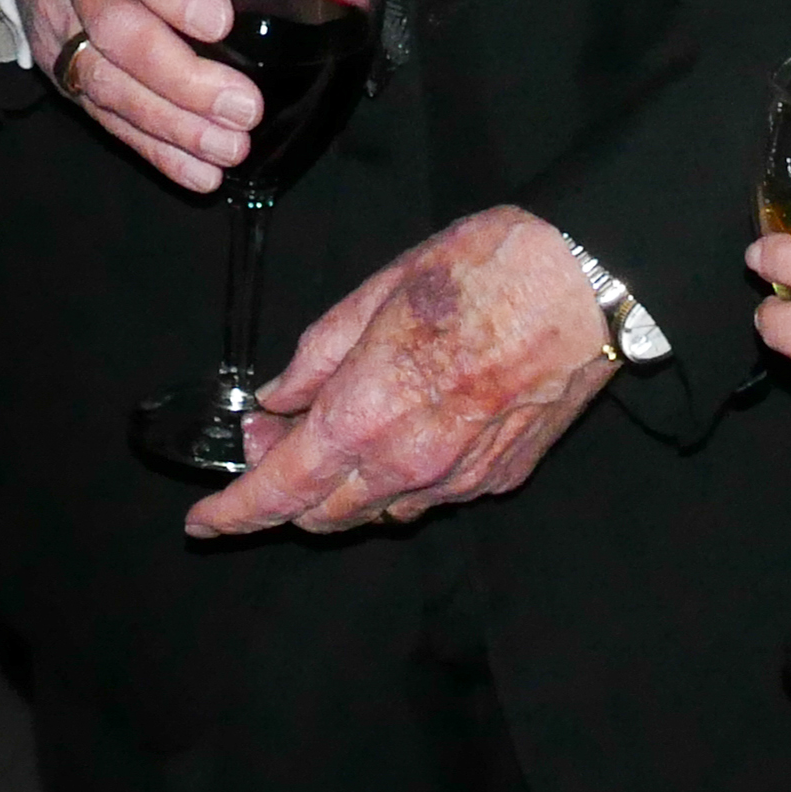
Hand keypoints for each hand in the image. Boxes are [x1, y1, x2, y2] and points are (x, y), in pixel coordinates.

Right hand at [0, 0, 260, 192]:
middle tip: (245, 107)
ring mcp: (57, 20)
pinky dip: (151, 146)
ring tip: (229, 148)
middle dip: (181, 76)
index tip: (220, 23)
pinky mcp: (57, 65)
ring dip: (170, 123)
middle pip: (116, 27)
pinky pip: (101, 112)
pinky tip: (196, 170)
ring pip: (104, 79)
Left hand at [184, 207, 615, 537]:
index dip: (235, 512)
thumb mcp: (378, 291)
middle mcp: (411, 464)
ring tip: (334, 428)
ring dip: (341, 489)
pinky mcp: (498, 478)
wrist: (587, 282)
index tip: (204, 522)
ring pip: (376, 512)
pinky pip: (429, 498)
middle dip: (284, 492)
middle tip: (272, 439)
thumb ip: (319, 355)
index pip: (282, 490)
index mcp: (368, 413)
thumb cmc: (484, 269)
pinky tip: (404, 428)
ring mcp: (459, 479)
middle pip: (323, 515)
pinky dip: (398, 478)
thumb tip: (277, 398)